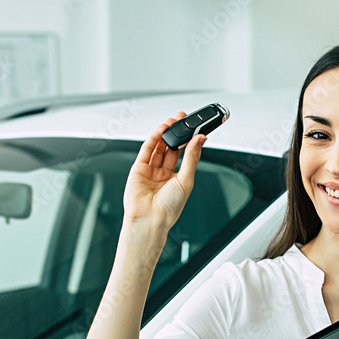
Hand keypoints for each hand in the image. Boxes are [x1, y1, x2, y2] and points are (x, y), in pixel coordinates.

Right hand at [123, 111, 205, 232]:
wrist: (150, 219)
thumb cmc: (168, 208)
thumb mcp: (186, 180)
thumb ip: (191, 158)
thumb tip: (200, 140)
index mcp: (177, 178)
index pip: (184, 154)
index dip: (188, 141)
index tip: (195, 128)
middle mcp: (164, 173)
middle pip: (171, 148)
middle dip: (177, 133)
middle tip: (183, 119)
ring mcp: (151, 170)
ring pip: (159, 147)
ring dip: (166, 133)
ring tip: (173, 121)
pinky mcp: (138, 168)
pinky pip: (147, 149)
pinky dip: (154, 137)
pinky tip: (162, 129)